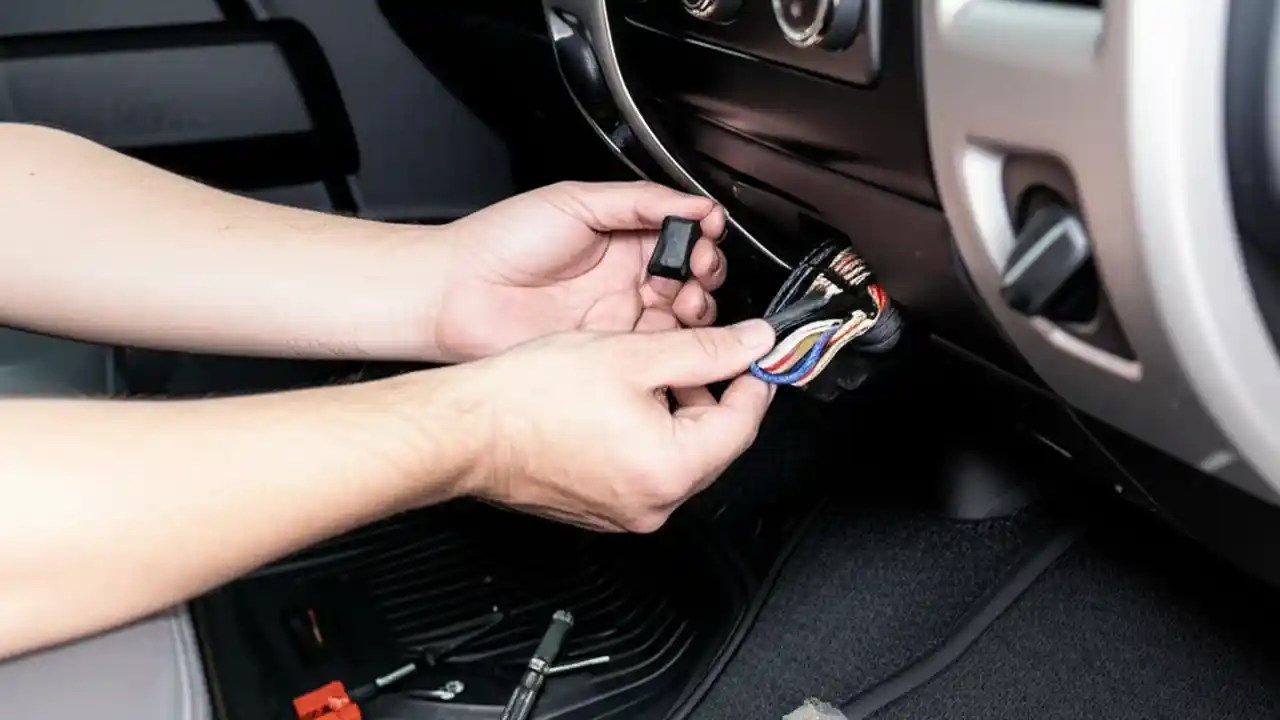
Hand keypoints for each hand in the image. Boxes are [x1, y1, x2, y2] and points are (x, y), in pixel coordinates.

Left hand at [432, 181, 727, 360]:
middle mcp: (624, 277)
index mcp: (620, 236)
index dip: (701, 235)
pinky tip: (673, 327)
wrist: (458, 292)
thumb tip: (693, 203)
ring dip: (697, 305)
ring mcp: (617, 314)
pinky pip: (653, 348)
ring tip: (687, 298)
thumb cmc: (502, 242)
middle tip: (697, 268)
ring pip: (680, 315)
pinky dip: (674, 340)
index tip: (707, 232)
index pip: (679, 236)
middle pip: (689, 277)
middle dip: (706, 271)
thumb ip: (639, 201)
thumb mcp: (576, 202)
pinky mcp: (607, 348)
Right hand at [439, 320, 775, 531]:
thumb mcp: (632, 355)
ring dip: (678, 414)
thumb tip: (753, 343)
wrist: (467, 429)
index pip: (744, 424)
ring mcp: (626, 514)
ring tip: (645, 374)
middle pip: (714, 445)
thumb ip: (704, 349)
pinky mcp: (602, 512)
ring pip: (679, 457)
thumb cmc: (530, 397)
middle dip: (712, 396)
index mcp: (671, 468)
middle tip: (695, 355)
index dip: (754, 380)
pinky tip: (621, 404)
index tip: (754, 353)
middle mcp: (654, 504)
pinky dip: (648, 438)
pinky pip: (647, 472)